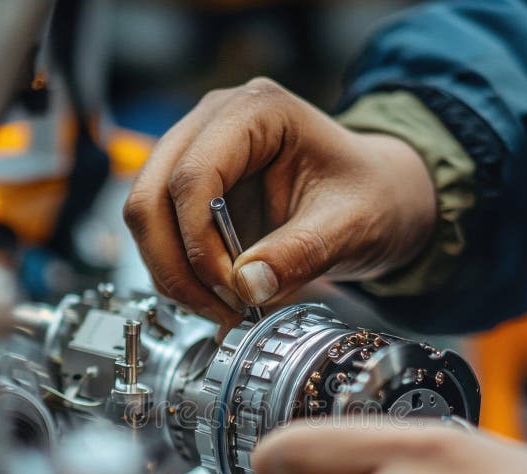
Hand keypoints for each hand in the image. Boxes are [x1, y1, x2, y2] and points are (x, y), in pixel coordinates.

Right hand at [123, 78, 435, 326]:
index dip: (200, 241)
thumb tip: (247, 288)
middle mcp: (213, 125)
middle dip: (178, 265)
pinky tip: (218, 299)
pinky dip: (181, 276)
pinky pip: (162, 239)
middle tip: (220, 308)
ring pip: (146, 221)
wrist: (379, 198)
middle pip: (151, 197)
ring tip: (223, 309)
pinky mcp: (193, 195)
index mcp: (256, 111)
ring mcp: (196, 157)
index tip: (231, 288)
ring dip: (174, 275)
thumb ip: (301, 253)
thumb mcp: (351, 224)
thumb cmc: (372, 194)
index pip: (193, 174)